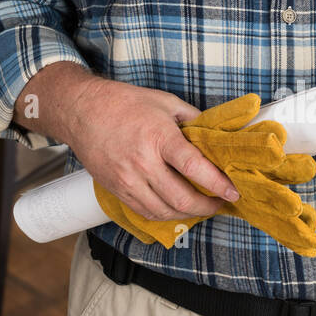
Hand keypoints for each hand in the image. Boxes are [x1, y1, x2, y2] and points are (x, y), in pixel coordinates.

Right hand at [62, 79, 239, 220]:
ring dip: (187, 214)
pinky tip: (175, 208)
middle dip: (207, 206)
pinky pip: (145, 212)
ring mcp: (127, 179)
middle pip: (182, 198)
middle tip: (219, 203)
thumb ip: (192, 119)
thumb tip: (214, 135)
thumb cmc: (122, 103)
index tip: (233, 191)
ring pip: (164, 211)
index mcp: (158, 137)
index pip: (194, 168)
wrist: (82, 111)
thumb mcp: (164, 102)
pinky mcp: (116, 190)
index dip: (218, 184)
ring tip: (200, 207)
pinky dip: (165, 214)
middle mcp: (142, 162)